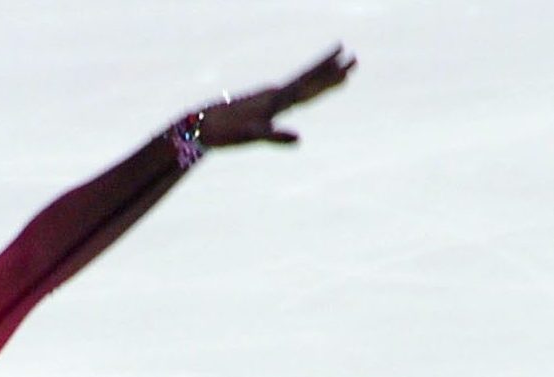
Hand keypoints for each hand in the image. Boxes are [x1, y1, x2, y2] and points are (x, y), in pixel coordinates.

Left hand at [199, 44, 356, 147]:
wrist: (200, 124)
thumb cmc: (225, 131)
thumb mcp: (251, 136)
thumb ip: (275, 136)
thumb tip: (299, 139)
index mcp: (276, 99)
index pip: (309, 83)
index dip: (328, 75)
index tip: (347, 63)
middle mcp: (275, 94)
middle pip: (310, 79)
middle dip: (332, 69)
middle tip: (355, 58)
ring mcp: (269, 98)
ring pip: (302, 85)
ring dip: (322, 78)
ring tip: (341, 72)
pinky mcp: (263, 105)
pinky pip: (291, 96)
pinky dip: (305, 91)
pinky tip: (305, 92)